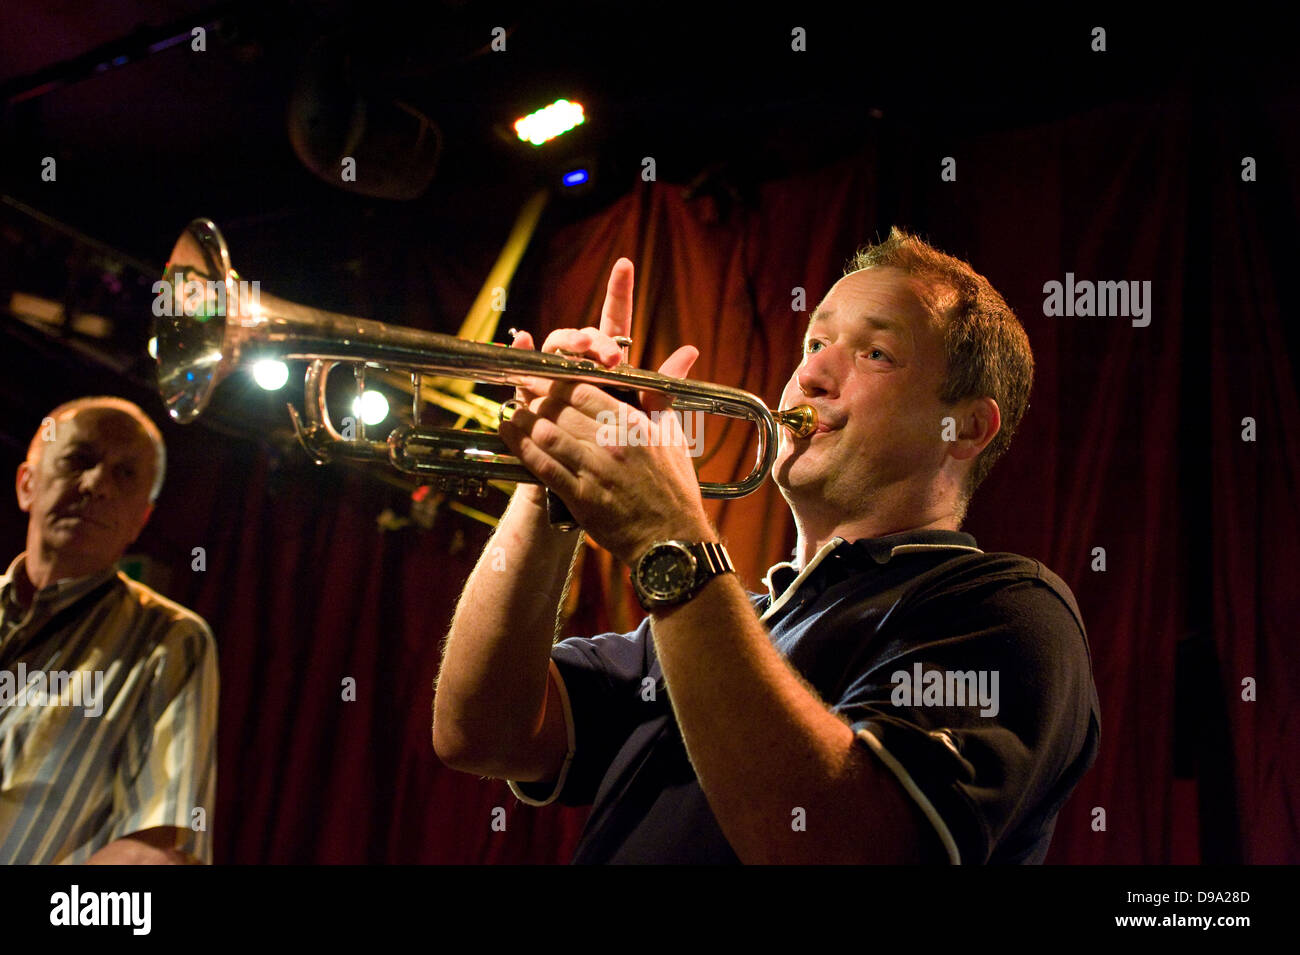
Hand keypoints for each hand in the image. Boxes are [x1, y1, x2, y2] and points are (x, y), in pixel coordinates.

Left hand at [498, 259, 712, 562]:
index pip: (585, 389)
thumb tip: (684, 354)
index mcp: (634, 424)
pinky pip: (542, 466)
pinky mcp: (580, 497)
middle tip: (522, 384)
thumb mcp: (674, 435)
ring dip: (525, 419)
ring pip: (546, 434)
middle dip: (536, 393)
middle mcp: (612, 444)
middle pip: (561, 408)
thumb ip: (662, 395)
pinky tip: (510, 435)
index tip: (547, 372)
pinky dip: (521, 447)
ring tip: (515, 409)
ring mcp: (594, 471)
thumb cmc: (674, 486)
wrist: (671, 539)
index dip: (559, 378)